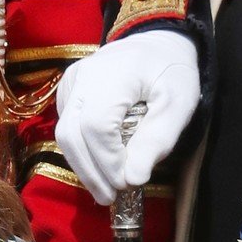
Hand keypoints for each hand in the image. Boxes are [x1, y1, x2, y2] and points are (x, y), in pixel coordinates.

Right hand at [56, 31, 200, 203]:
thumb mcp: (178, 106)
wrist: (156, 43)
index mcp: (111, 76)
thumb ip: (157, 141)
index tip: (127, 185)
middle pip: (71, 134)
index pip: (96, 128)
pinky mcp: (68, 92)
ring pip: (64, 135)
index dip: (108, 163)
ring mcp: (71, 84)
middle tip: (112, 198)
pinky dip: (82, 153)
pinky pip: (67, 128)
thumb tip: (134, 179)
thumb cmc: (171, 73)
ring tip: (107, 190)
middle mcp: (82, 78)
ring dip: (84, 168)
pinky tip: (101, 168)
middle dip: (91, 173)